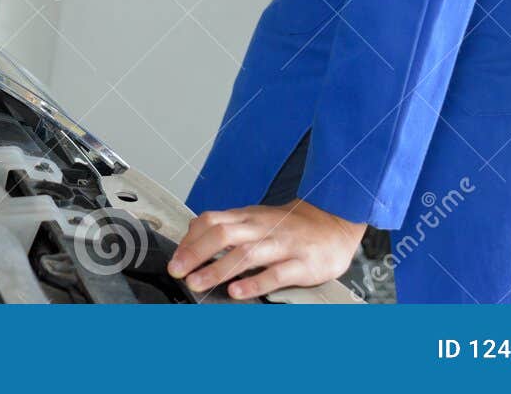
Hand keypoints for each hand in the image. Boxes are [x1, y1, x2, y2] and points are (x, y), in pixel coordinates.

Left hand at [167, 199, 364, 299]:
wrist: (335, 222)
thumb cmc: (290, 226)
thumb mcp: (256, 219)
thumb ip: (227, 226)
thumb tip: (192, 238)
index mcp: (248, 217)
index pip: (212, 221)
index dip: (190, 240)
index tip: (175, 260)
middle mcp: (262, 228)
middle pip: (223, 233)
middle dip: (196, 253)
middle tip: (177, 271)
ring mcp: (282, 245)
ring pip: (246, 253)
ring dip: (218, 269)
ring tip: (198, 283)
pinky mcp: (302, 264)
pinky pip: (275, 273)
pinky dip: (254, 283)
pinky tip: (237, 292)